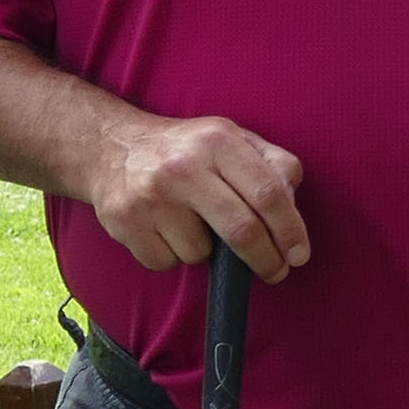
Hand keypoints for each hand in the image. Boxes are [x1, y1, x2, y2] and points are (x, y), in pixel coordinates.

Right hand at [84, 108, 310, 278]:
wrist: (110, 147)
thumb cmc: (185, 149)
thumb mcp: (231, 138)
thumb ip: (271, 163)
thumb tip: (292, 202)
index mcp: (217, 140)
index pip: (268, 193)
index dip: (290, 230)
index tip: (299, 254)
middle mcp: (183, 166)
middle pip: (241, 231)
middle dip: (266, 260)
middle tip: (275, 270)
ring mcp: (151, 196)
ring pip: (201, 253)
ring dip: (208, 252)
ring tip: (194, 224)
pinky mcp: (125, 222)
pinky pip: (168, 262)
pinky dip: (175, 255)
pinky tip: (166, 228)